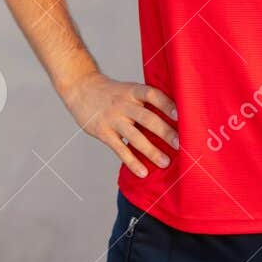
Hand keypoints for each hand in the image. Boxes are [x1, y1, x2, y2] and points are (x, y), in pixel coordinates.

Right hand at [61, 72, 178, 177]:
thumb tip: (175, 118)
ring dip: (151, 151)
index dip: (166, 104)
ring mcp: (113, 119)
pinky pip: (120, 149)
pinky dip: (132, 162)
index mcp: (133, 91)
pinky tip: (143, 172)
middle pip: (147, 118)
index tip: (180, 115)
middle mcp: (124, 104)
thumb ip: (146, 101)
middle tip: (180, 145)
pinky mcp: (103, 132)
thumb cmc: (112, 93)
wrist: (81, 89)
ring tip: (165, 163)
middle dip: (165, 132)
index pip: (152, 95)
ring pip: (135, 137)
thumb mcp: (129, 89)